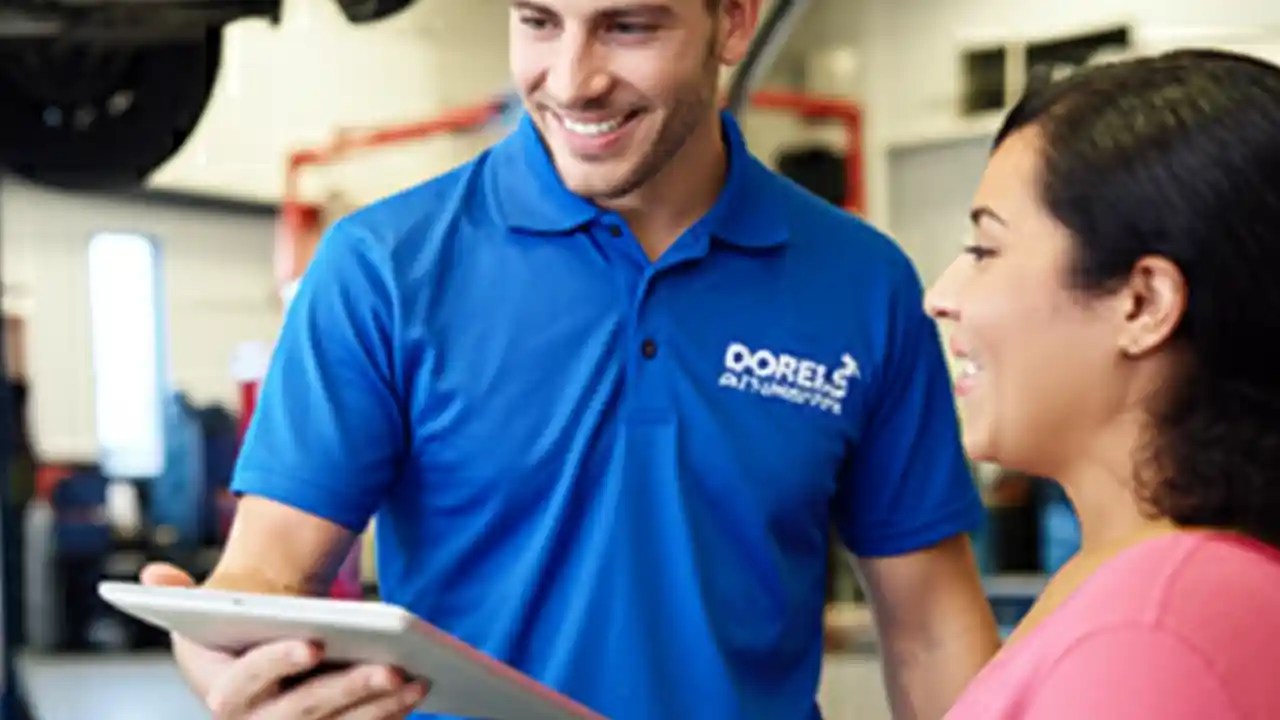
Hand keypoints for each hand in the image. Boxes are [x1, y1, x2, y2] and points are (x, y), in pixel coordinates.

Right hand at [140, 563, 428, 718]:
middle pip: (303, 711)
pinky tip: (415, 693)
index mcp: (221, 689)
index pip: (247, 680)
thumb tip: (153, 574)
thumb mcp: (204, 612)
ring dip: (380, 707)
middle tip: (392, 667)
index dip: (278, 662)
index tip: (314, 642)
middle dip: (349, 690)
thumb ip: (179, 594)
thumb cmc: (235, 632)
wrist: (253, 662)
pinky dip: (387, 716)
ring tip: (416, 677)